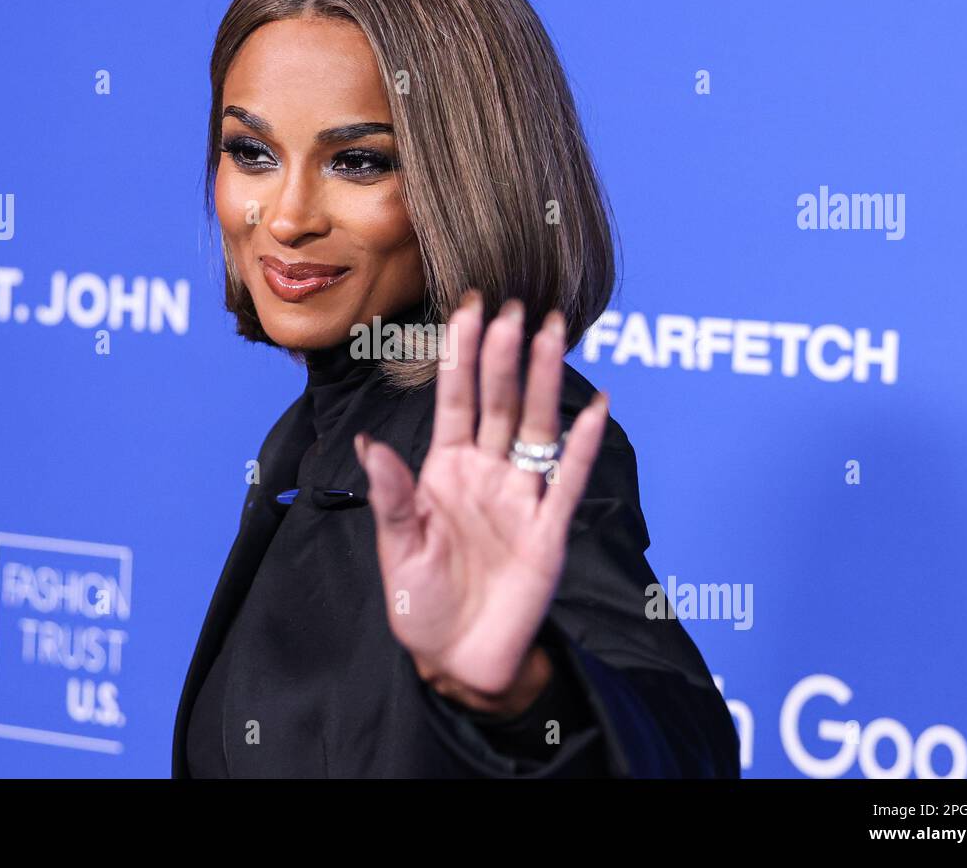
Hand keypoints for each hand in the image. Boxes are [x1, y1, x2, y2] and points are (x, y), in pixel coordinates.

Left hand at [353, 291, 609, 716]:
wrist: (459, 657)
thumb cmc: (420, 600)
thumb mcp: (398, 549)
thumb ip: (392, 497)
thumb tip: (370, 445)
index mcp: (443, 470)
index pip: (455, 399)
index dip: (461, 355)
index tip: (469, 308)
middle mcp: (485, 473)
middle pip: (498, 403)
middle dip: (506, 355)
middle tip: (516, 308)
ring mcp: (520, 498)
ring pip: (534, 428)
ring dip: (544, 382)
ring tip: (554, 332)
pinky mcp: (548, 530)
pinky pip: (568, 480)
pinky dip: (583, 444)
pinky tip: (596, 407)